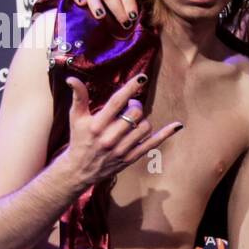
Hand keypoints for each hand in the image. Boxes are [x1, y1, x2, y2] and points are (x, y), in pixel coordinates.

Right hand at [59, 74, 182, 187]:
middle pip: (135, 114)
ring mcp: (121, 150)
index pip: (116, 102)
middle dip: (135, 106)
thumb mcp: (75, 118)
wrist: (79, 170)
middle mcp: (109, 138)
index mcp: (96, 125)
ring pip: (144, 127)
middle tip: (130, 106)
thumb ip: (78, 97)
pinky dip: (165, 134)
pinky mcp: (130, 158)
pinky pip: (152, 144)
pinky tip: (177, 125)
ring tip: (132, 121)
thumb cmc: (79, 139)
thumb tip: (72, 78)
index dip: (131, 88)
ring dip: (142, 120)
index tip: (142, 78)